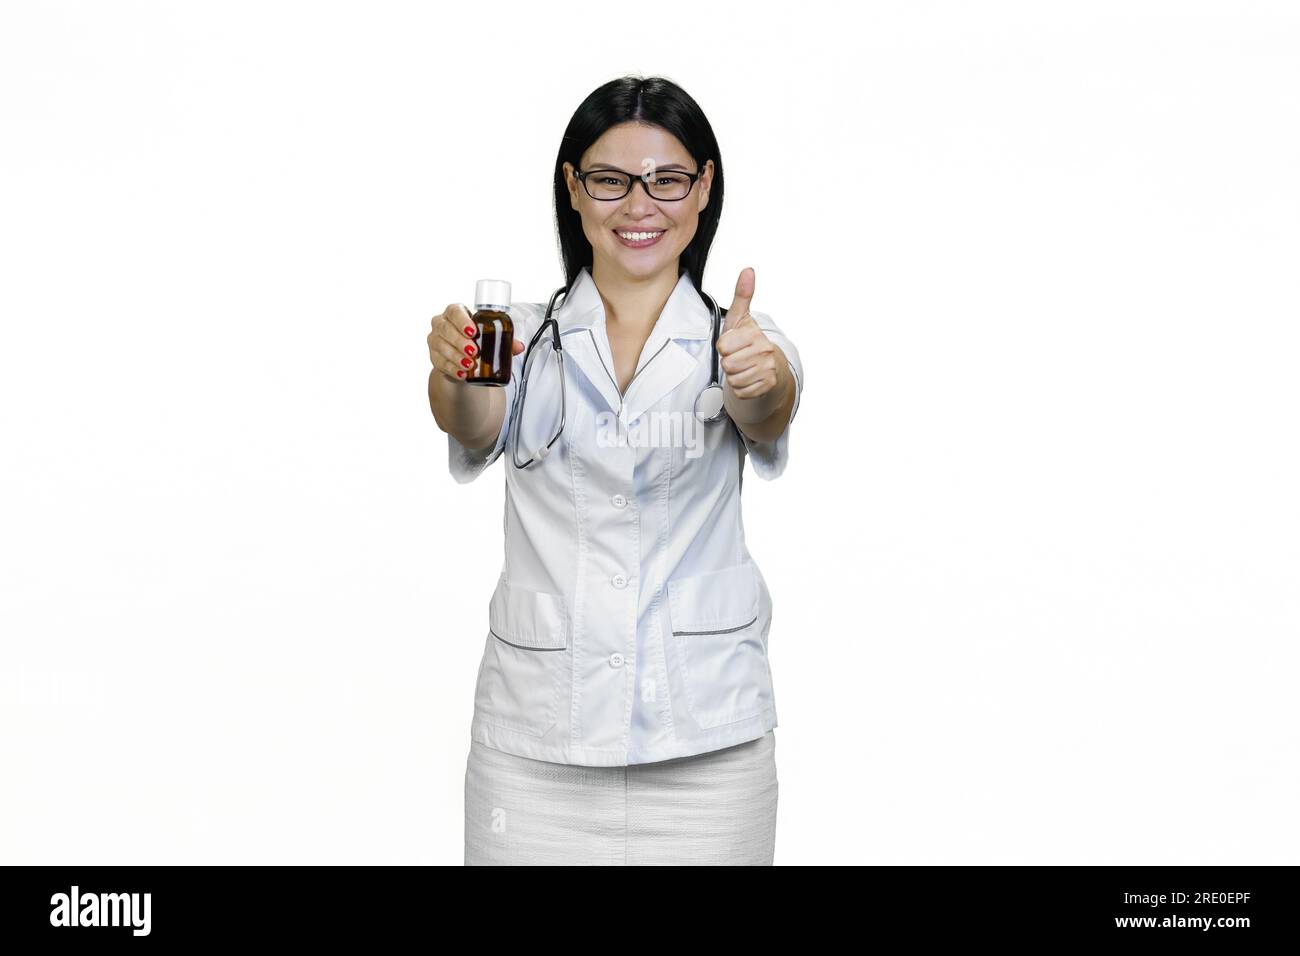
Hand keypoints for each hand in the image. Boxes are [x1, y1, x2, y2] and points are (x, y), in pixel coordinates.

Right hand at [428, 303, 523, 381]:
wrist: (465, 359)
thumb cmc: (478, 340)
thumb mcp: (490, 338)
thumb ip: (504, 340)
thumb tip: (519, 346)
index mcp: (455, 312)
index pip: (454, 311)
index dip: (461, 320)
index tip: (473, 331)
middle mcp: (441, 323)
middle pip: (445, 328)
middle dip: (459, 341)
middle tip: (474, 352)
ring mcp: (435, 340)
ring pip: (440, 346)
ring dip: (455, 356)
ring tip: (469, 365)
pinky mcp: (434, 357)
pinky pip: (439, 362)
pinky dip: (451, 369)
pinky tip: (462, 374)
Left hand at [716, 267, 779, 399]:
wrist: (773, 366)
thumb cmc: (750, 341)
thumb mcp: (742, 318)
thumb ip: (742, 295)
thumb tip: (748, 270)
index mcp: (755, 334)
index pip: (723, 346)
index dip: (724, 347)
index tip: (733, 344)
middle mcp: (764, 350)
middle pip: (727, 364)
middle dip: (729, 363)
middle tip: (739, 357)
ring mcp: (768, 369)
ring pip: (733, 379)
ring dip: (734, 376)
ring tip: (744, 368)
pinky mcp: (767, 385)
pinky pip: (741, 391)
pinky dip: (742, 388)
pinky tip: (749, 378)